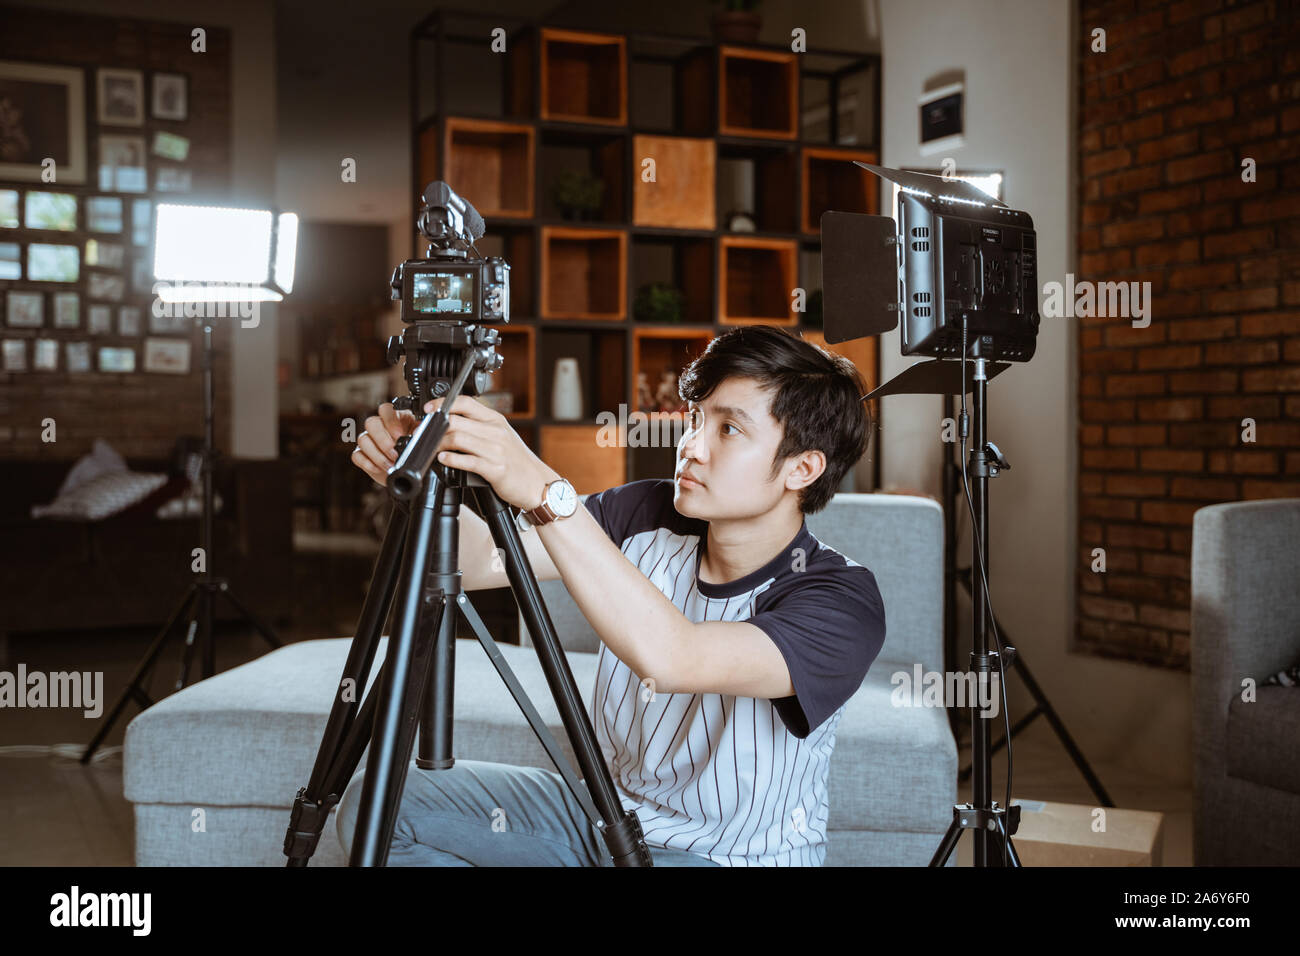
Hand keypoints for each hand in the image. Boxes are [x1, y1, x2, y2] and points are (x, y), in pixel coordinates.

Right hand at [351, 402, 417, 486]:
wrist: (408, 472)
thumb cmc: (416, 453)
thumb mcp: (424, 441)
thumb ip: (422, 433)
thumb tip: (417, 431)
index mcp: (396, 419)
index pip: (386, 409)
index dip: (390, 421)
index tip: (399, 435)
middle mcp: (380, 427)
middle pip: (371, 423)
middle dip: (382, 440)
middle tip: (394, 454)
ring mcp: (369, 440)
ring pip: (362, 439)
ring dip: (377, 455)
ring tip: (390, 465)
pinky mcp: (363, 455)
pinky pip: (357, 456)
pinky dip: (368, 463)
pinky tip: (379, 469)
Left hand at [426, 395, 558, 509]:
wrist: (538, 483)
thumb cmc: (518, 461)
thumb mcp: (502, 436)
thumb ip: (480, 427)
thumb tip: (452, 422)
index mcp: (496, 420)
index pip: (465, 402)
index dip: (442, 402)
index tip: (428, 409)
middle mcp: (495, 432)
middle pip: (456, 420)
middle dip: (434, 426)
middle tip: (423, 432)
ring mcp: (496, 450)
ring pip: (458, 439)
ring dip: (438, 444)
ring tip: (431, 448)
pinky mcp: (495, 469)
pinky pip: (467, 461)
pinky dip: (451, 460)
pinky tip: (443, 460)